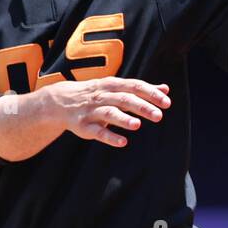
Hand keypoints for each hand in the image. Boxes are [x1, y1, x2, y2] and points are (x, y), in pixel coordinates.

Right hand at [43, 77, 171, 146]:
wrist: (61, 102)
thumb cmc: (97, 94)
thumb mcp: (117, 88)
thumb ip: (141, 89)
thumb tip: (165, 89)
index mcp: (112, 85)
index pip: (134, 86)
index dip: (151, 94)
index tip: (166, 102)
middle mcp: (102, 96)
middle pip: (124, 99)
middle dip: (142, 106)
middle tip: (159, 116)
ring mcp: (92, 111)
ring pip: (109, 113)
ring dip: (123, 119)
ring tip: (137, 125)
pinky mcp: (84, 126)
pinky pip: (97, 132)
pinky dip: (110, 137)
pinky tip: (123, 142)